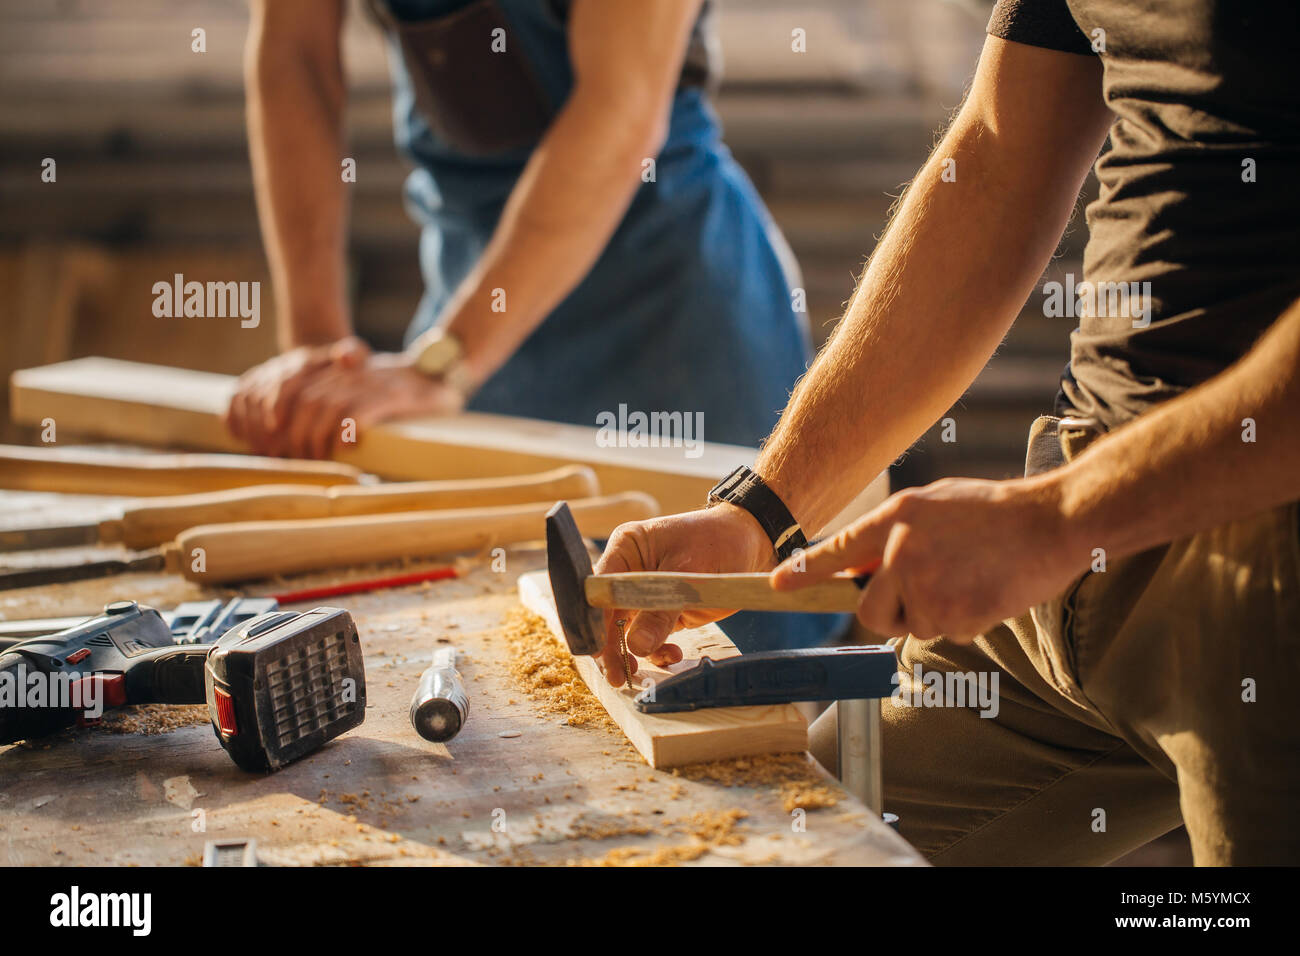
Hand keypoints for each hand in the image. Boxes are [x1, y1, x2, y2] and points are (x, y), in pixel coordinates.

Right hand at [224, 337, 361, 455]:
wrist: (319, 358)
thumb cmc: (342, 365)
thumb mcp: (355, 356)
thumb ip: (354, 355)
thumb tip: (343, 358)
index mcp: (302, 363)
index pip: (283, 382)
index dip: (277, 403)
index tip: (277, 426)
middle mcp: (278, 367)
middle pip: (260, 395)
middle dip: (261, 424)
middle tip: (271, 450)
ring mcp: (261, 375)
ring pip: (244, 399)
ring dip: (248, 426)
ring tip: (259, 450)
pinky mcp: (249, 385)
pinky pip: (233, 400)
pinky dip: (233, 418)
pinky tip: (239, 438)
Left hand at [224, 340, 465, 458]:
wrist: (441, 372)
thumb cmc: (399, 389)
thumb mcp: (361, 385)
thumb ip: (334, 398)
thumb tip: (302, 433)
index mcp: (339, 370)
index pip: (295, 387)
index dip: (278, 411)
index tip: (272, 439)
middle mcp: (351, 375)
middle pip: (306, 401)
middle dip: (294, 434)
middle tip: (295, 460)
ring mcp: (372, 385)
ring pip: (327, 408)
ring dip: (316, 437)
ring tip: (316, 459)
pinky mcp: (393, 397)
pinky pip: (360, 413)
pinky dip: (347, 431)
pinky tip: (346, 447)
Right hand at [591, 503, 772, 685]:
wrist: (751, 543)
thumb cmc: (718, 542)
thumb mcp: (689, 574)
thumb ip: (661, 611)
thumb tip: (636, 646)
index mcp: (626, 549)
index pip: (598, 590)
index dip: (595, 622)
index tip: (602, 652)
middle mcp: (627, 572)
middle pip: (605, 615)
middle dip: (610, 647)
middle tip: (619, 676)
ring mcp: (643, 593)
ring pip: (624, 631)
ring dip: (632, 654)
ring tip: (642, 672)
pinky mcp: (661, 610)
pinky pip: (649, 637)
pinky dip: (656, 651)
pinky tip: (672, 655)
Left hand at [770, 477, 1083, 642]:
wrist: (1052, 523)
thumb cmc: (995, 512)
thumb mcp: (933, 504)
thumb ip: (894, 531)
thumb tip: (859, 563)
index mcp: (898, 518)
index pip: (839, 549)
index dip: (805, 571)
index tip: (777, 584)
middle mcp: (903, 552)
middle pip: (870, 610)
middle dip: (889, 612)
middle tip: (920, 594)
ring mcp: (928, 587)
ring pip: (912, 625)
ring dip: (933, 614)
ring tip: (966, 578)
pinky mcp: (956, 616)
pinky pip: (945, 633)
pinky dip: (962, 621)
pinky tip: (984, 590)